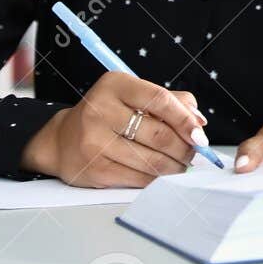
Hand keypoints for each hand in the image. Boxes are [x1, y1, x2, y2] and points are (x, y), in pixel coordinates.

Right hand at [20, 71, 207, 187]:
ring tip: (181, 165)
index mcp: (115, 85)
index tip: (200, 135)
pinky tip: (162, 174)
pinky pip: (138, 177)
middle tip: (193, 153)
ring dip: (174, 166)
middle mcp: (101, 110)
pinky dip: (157, 178)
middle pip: (159, 134)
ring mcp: (95, 140)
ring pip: (151, 160)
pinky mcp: (95, 168)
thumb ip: (171, 102)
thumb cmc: (108, 115)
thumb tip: (198, 121)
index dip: (185, 120)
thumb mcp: (134, 96)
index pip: (160, 100)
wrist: (62, 140)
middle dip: (184, 148)